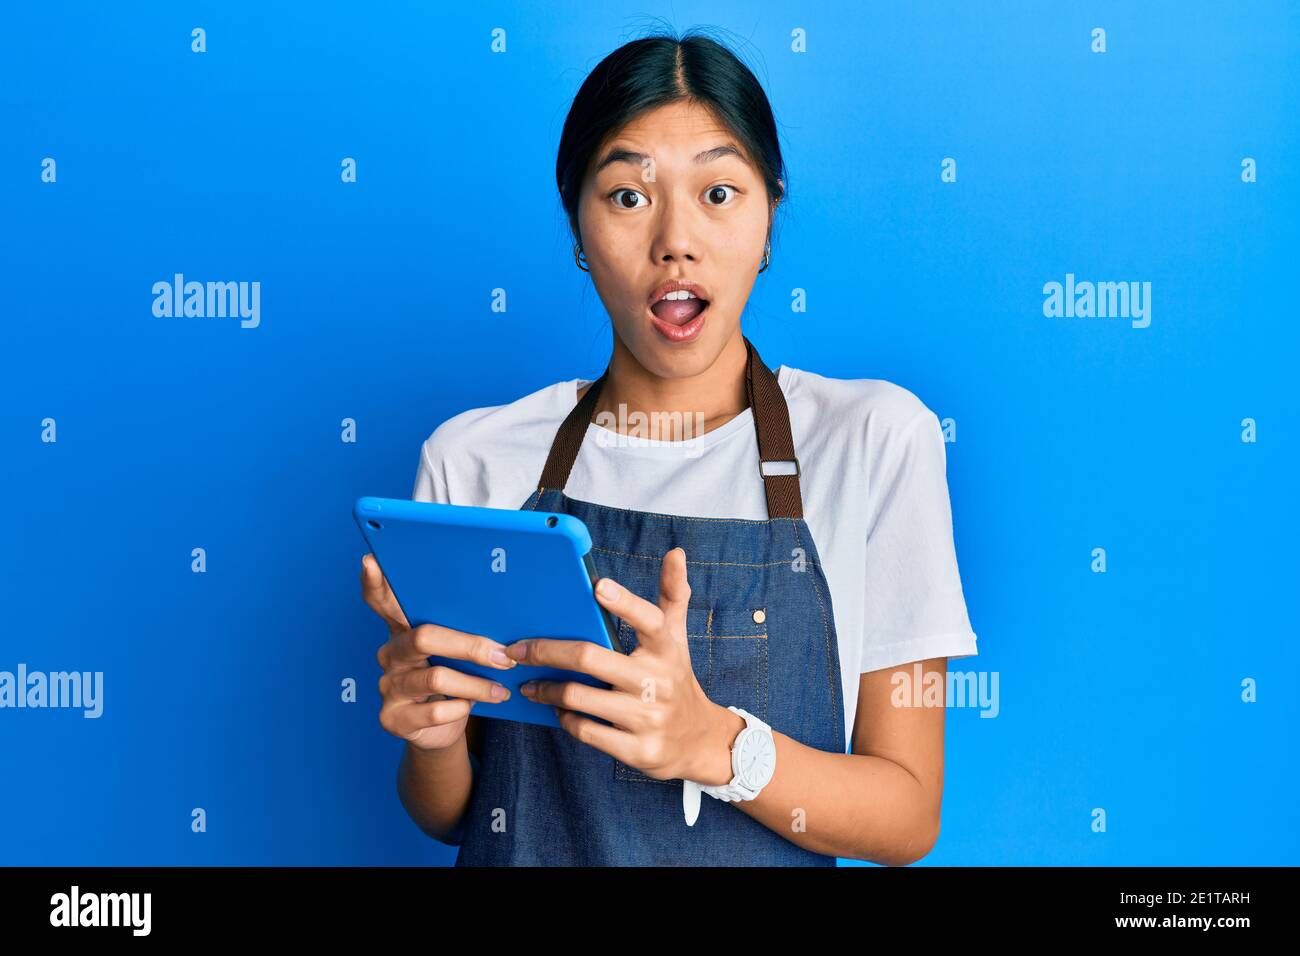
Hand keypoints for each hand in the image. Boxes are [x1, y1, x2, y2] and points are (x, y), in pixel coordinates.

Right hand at [362, 553, 517, 751]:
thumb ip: (464, 633)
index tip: (371, 562)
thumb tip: (506, 624)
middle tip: (503, 656)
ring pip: (435, 676)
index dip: (375, 584)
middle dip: (470, 646)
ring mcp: (388, 686)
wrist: (441, 732)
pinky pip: (434, 710)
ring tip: (500, 689)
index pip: (382, 602)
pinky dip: (460, 708)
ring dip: (476, 684)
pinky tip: (471, 707)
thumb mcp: (456, 654)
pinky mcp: (392, 718)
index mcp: (403, 630)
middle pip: (424, 637)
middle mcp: (391, 654)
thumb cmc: (454, 681)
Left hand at [513, 547, 739, 784]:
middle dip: (546, 651)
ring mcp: (646, 717)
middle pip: (590, 658)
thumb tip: (676, 552)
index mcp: (666, 648)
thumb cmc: (676, 678)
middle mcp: (657, 681)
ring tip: (529, 683)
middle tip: (517, 649)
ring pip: (578, 697)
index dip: (624, 603)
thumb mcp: (677, 638)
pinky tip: (557, 709)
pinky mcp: (636, 749)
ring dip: (546, 689)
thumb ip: (672, 595)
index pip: (649, 620)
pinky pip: (586, 730)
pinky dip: (565, 718)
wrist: (698, 740)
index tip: (598, 587)